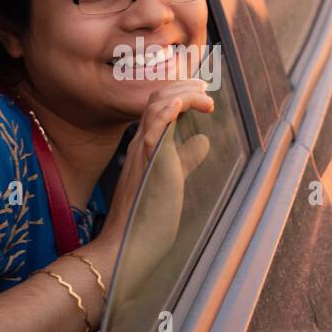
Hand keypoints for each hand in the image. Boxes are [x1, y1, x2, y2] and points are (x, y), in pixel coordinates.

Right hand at [96, 78, 212, 272]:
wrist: (127, 245)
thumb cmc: (147, 218)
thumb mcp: (171, 179)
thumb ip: (185, 158)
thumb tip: (202, 141)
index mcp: (144, 146)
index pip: (157, 106)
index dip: (179, 93)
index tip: (201, 93)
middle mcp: (139, 143)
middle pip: (157, 98)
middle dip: (183, 86)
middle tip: (205, 88)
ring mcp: (142, 152)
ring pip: (156, 106)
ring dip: (182, 94)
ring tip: (202, 93)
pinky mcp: (149, 164)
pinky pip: (153, 130)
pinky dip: (167, 112)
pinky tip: (181, 104)